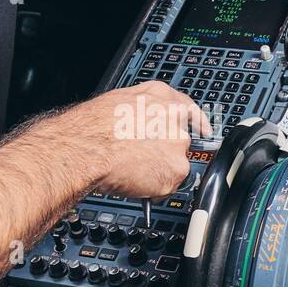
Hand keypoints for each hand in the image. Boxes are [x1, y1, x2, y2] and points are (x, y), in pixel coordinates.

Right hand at [70, 81, 210, 199]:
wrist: (85, 149)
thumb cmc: (90, 128)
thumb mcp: (117, 104)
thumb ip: (139, 112)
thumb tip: (141, 124)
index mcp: (160, 96)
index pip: (188, 109)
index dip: (195, 123)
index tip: (203, 131)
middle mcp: (175, 118)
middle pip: (181, 141)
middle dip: (165, 153)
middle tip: (141, 160)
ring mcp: (178, 145)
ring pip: (175, 165)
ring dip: (158, 171)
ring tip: (131, 171)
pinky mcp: (175, 171)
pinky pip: (168, 186)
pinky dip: (154, 190)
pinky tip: (134, 182)